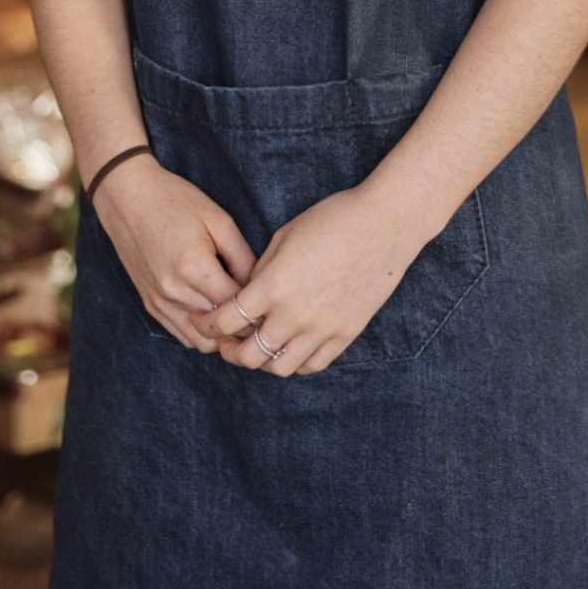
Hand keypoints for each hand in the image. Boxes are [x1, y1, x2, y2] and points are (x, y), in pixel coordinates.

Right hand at [93, 154, 255, 350]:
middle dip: (242, 322)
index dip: (258, 305)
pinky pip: (181, 335)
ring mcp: (159, 302)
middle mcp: (174, 292)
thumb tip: (259, 286)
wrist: (128, 198)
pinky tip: (211, 311)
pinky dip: (200, 331)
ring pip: (200, 341)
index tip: (271, 299)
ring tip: (235, 313)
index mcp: (195, 268)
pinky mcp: (150, 304)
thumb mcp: (218, 220)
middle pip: (220, 327)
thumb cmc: (176, 202)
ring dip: (220, 333)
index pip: (237, 307)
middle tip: (257, 308)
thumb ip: (242, 256)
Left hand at [193, 183, 419, 374]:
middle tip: (226, 340)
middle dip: (229, 350)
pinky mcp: (345, 336)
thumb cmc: (331, 219)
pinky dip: (294, 361)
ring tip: (259, 345)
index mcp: (273, 287)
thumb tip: (247, 295)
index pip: (226, 321)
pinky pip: (312, 365)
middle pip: (248, 356)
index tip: (203, 320)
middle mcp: (294, 316)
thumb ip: (261, 272)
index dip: (208, 324)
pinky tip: (290, 346)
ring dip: (262, 361)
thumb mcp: (284, 237)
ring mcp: (321, 330)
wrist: (384, 224)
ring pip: (279, 369)